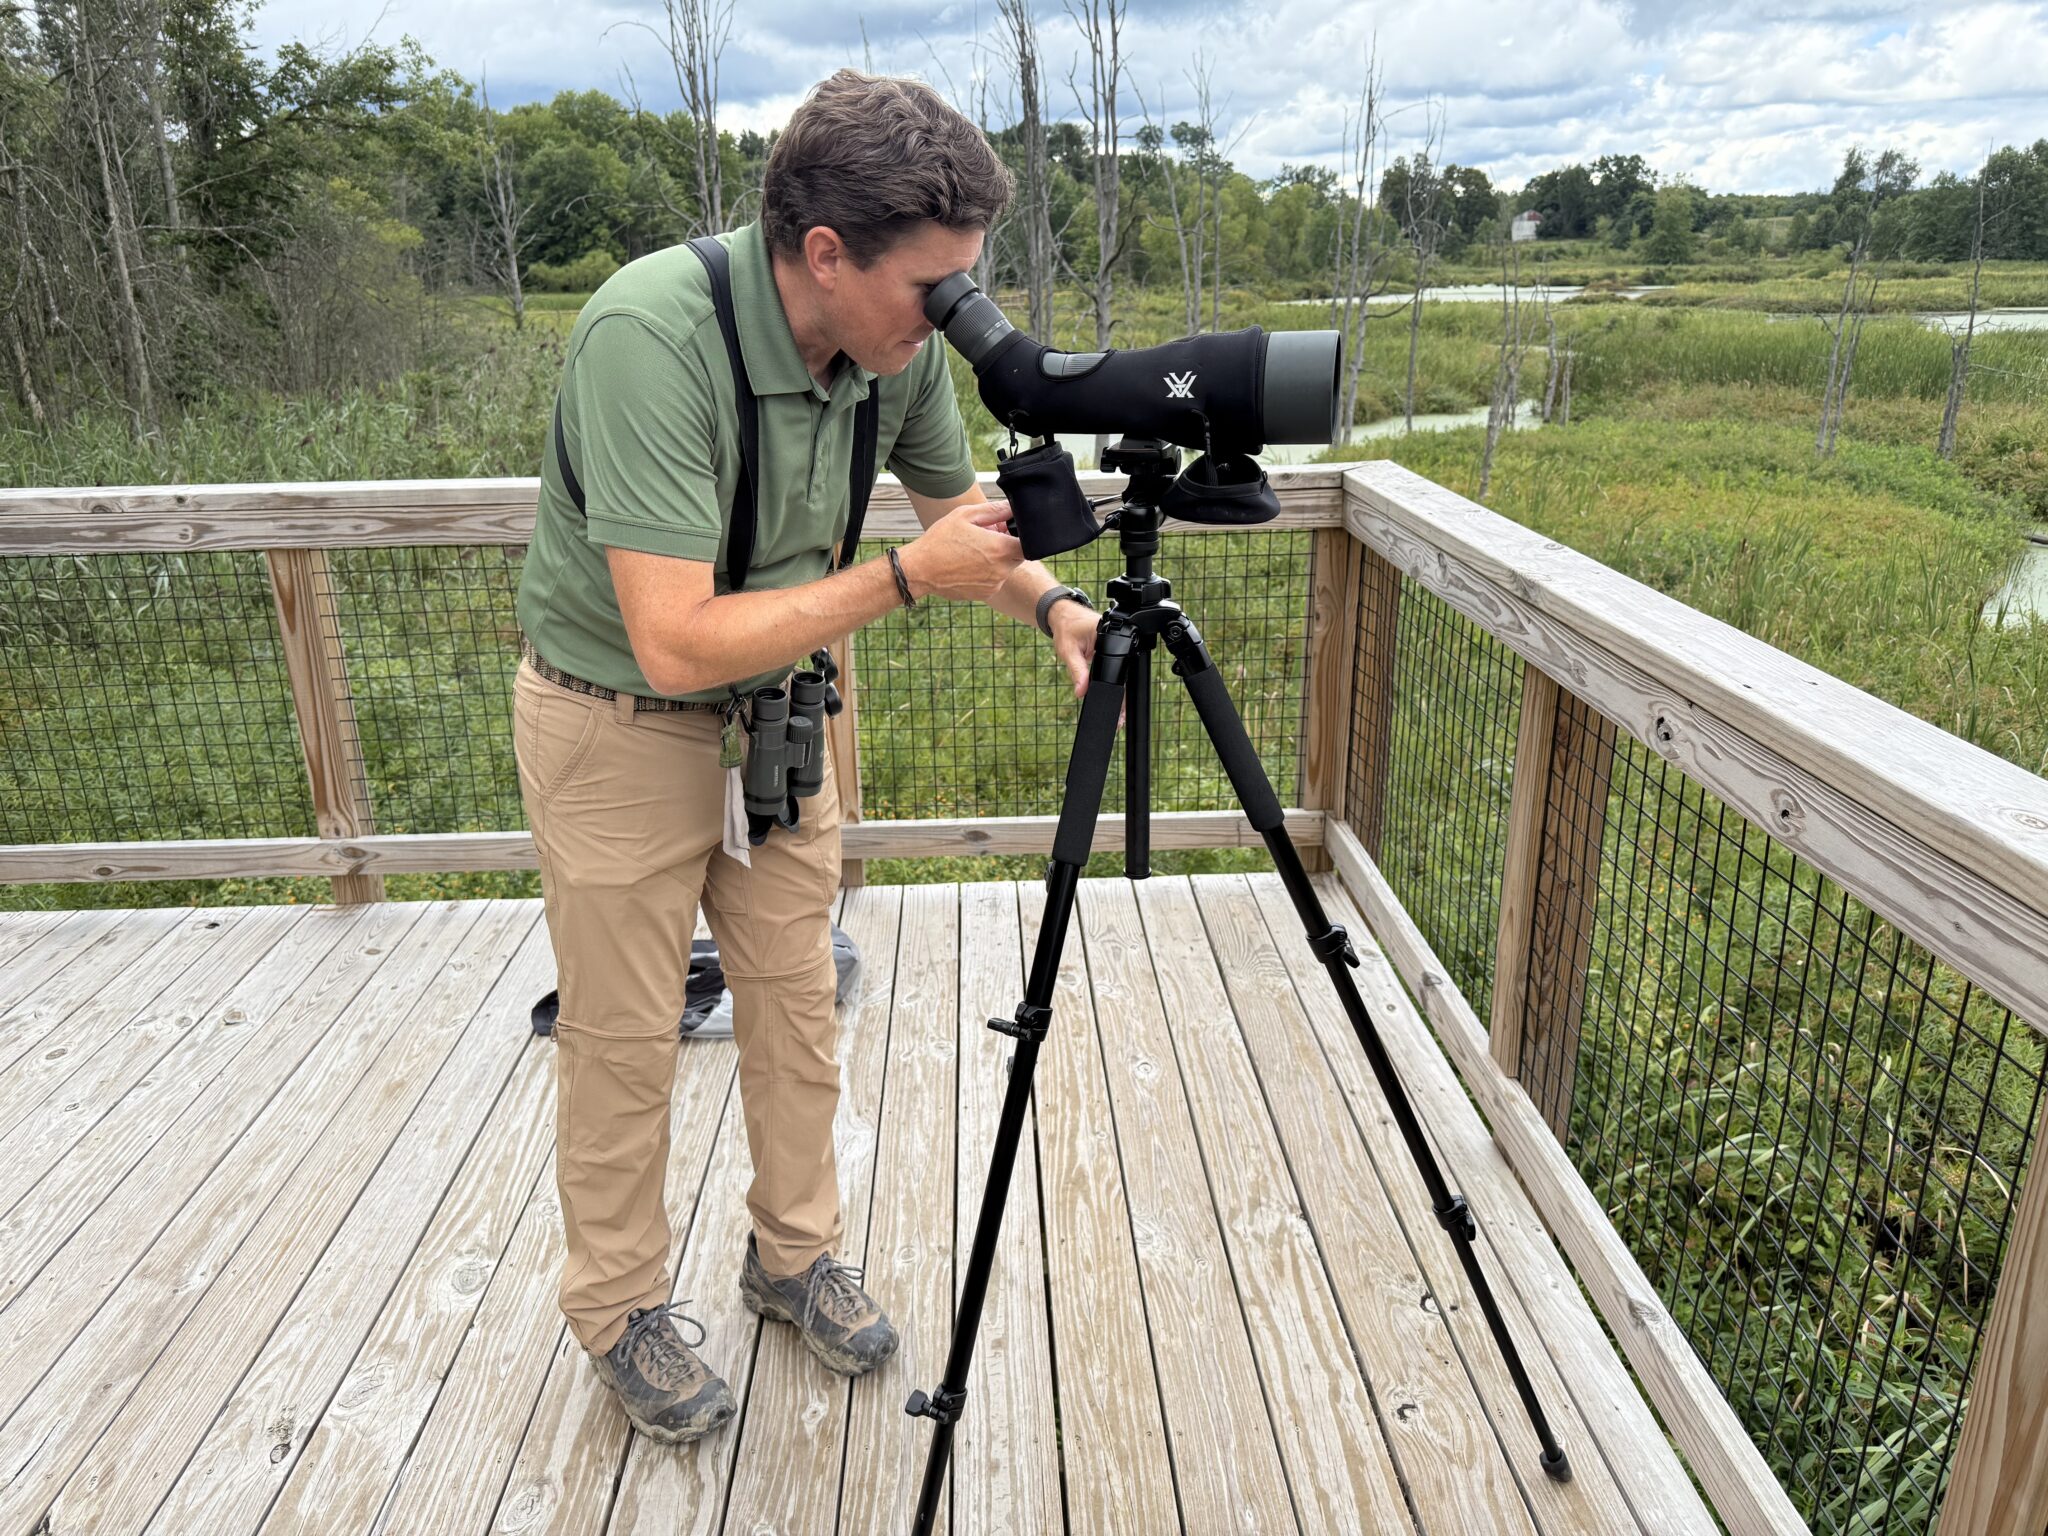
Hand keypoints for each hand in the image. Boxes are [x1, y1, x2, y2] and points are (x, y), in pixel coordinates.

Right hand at [898, 502, 1022, 603]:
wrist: (920, 570)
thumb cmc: (940, 540)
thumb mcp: (965, 515)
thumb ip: (993, 510)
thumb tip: (1012, 507)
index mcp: (999, 549)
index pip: (1029, 544)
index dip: (1021, 536)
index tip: (1008, 530)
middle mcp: (1001, 570)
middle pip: (1018, 556)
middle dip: (1007, 545)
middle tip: (987, 537)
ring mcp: (994, 584)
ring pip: (1006, 568)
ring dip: (997, 559)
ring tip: (974, 551)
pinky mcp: (986, 594)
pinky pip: (995, 580)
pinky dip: (988, 572)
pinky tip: (969, 564)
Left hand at [1048, 596, 1124, 726]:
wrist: (1063, 615)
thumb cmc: (1065, 628)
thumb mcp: (1068, 651)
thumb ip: (1076, 671)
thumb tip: (1081, 692)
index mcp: (1108, 635)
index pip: (1117, 665)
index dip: (1117, 688)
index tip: (1118, 707)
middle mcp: (1116, 638)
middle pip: (1123, 672)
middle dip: (1121, 696)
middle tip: (1119, 718)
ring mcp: (1115, 644)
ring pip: (1120, 673)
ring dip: (1118, 691)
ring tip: (1118, 714)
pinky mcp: (1111, 649)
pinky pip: (1114, 668)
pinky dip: (1113, 682)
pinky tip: (1112, 697)